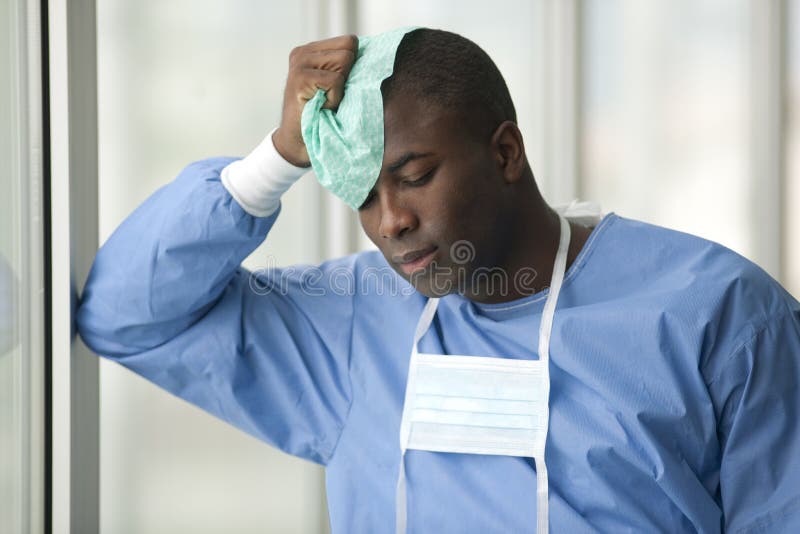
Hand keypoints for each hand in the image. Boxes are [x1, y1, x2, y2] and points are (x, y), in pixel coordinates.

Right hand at [272, 34, 357, 167]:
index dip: (352, 66)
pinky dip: (334, 97)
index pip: (350, 41)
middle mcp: (303, 53)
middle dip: (347, 75)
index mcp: (311, 51)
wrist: (299, 143)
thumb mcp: (335, 87)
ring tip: (326, 100)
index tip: (337, 87)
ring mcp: (299, 64)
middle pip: (349, 48)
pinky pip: (336, 80)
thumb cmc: (323, 117)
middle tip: (330, 95)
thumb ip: (346, 67)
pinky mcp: (300, 78)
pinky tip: (322, 106)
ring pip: (344, 61)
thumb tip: (375, 56)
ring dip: (340, 87)